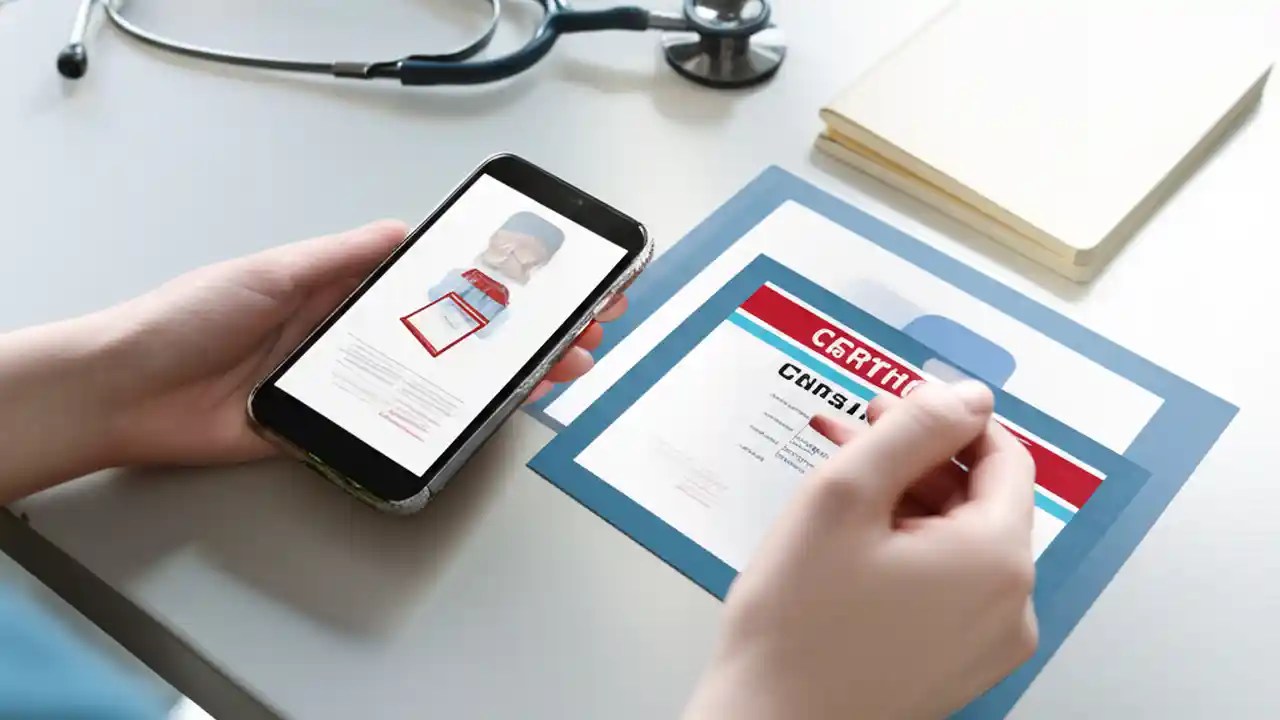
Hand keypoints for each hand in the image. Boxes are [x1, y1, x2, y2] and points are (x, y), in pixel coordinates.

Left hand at [97, 221, 625, 466]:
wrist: (129, 391)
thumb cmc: (187, 319)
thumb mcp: (272, 272)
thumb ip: (341, 258)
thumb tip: (402, 233)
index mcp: (343, 289)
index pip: (437, 283)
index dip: (493, 282)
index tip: (545, 280)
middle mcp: (354, 336)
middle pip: (456, 336)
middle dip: (522, 335)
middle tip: (578, 333)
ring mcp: (350, 385)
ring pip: (441, 384)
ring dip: (500, 381)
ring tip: (554, 375)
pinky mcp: (333, 429)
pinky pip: (397, 429)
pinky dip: (443, 427)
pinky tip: (487, 420)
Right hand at [684, 381, 1037, 719]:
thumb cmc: (796, 626)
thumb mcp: (844, 495)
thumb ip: (913, 430)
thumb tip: (966, 395)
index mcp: (997, 560)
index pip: (1002, 456)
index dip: (943, 421)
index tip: (888, 412)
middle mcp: (1011, 607)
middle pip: (978, 500)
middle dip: (915, 462)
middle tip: (850, 445)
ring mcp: (987, 644)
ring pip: (958, 543)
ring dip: (905, 505)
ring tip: (840, 497)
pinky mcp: (956, 665)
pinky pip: (946, 587)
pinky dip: (907, 553)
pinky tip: (852, 546)